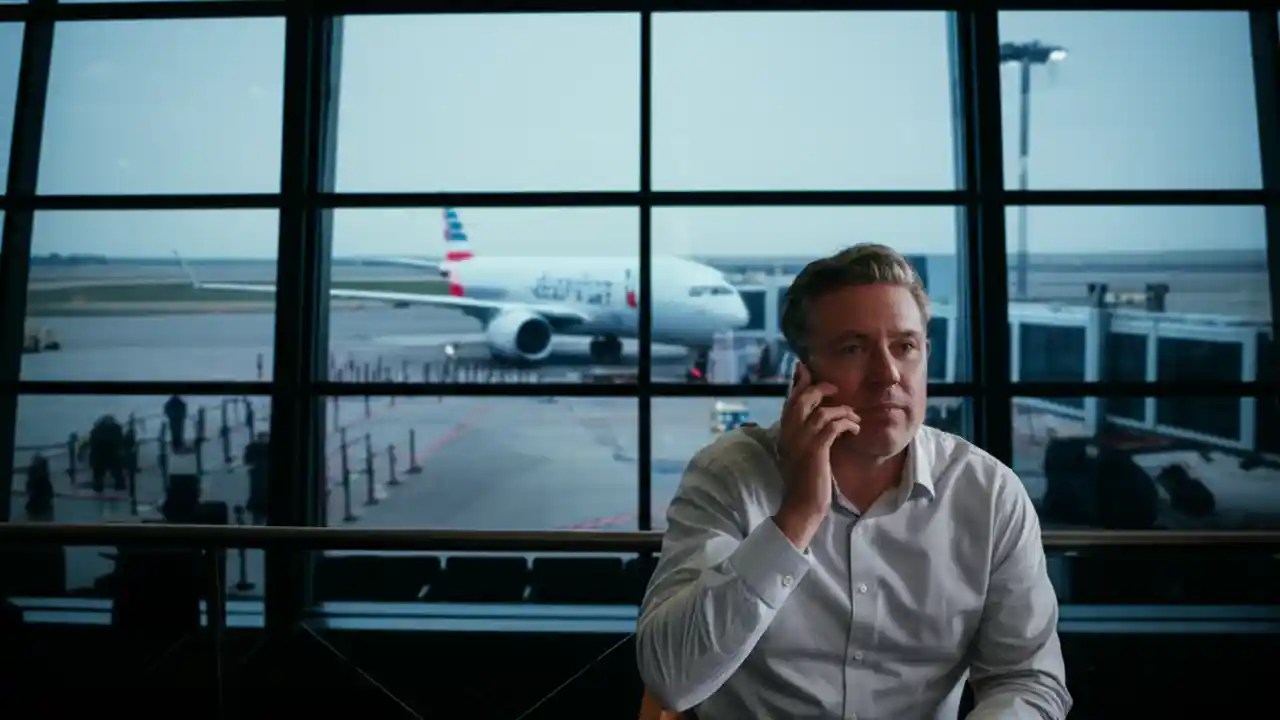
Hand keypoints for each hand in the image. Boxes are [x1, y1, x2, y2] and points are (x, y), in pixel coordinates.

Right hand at [773, 362, 858, 548]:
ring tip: (853, 418)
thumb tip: (816, 418)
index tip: (805, 369)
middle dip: (821, 388)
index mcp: (783, 432)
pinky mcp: (816, 450)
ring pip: (822, 411)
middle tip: (836, 389)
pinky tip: (855, 430)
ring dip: (842, 411)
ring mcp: (801, 441)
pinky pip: (833, 426)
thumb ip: (804, 434)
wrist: (801, 506)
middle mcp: (789, 433)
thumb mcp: (800, 453)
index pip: (790, 399)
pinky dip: (847, 424)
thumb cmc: (804, 482)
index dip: (799, 382)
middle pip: (803, 398)